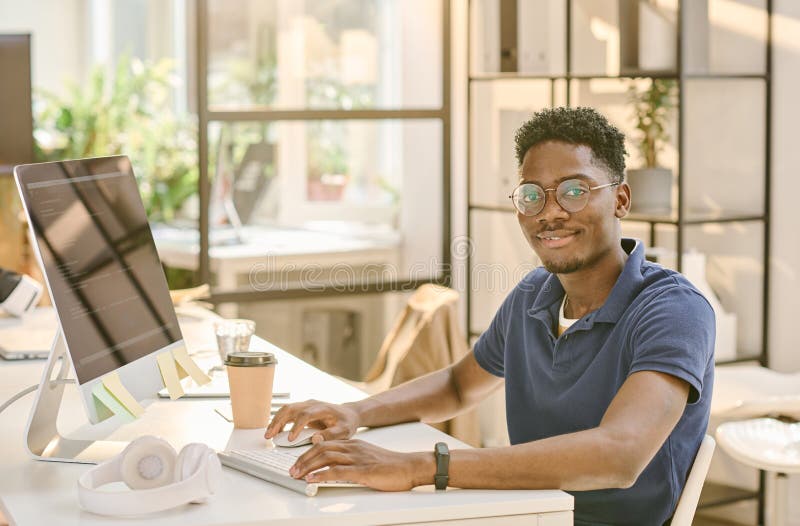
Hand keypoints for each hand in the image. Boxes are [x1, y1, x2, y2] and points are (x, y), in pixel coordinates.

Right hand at [264, 399, 360, 442]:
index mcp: (322, 408)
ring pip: (286, 409)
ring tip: (268, 435)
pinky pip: (287, 413)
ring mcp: (306, 405)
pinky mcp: (302, 410)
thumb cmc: (346, 423)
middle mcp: (312, 404)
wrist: (348, 414)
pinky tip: (275, 432)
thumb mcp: (344, 431)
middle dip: (278, 422)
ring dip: (275, 421)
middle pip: (291, 409)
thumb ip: (331, 435)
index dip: (296, 426)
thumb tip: (315, 439)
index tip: (290, 438)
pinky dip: (279, 421)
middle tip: (270, 435)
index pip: (305, 414)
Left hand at [289, 439, 433, 491]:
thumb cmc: (392, 465)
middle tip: (292, 469)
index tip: (298, 461)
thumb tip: (336, 468)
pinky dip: (322, 475)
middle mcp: (353, 448)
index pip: (325, 444)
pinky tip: (313, 479)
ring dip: (308, 466)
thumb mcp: (368, 457)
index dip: (308, 452)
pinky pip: (338, 471)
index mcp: (354, 444)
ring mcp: (357, 459)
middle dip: (303, 459)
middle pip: (321, 448)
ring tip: (297, 474)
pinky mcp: (363, 471)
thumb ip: (352, 460)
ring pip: (326, 457)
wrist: (410, 466)